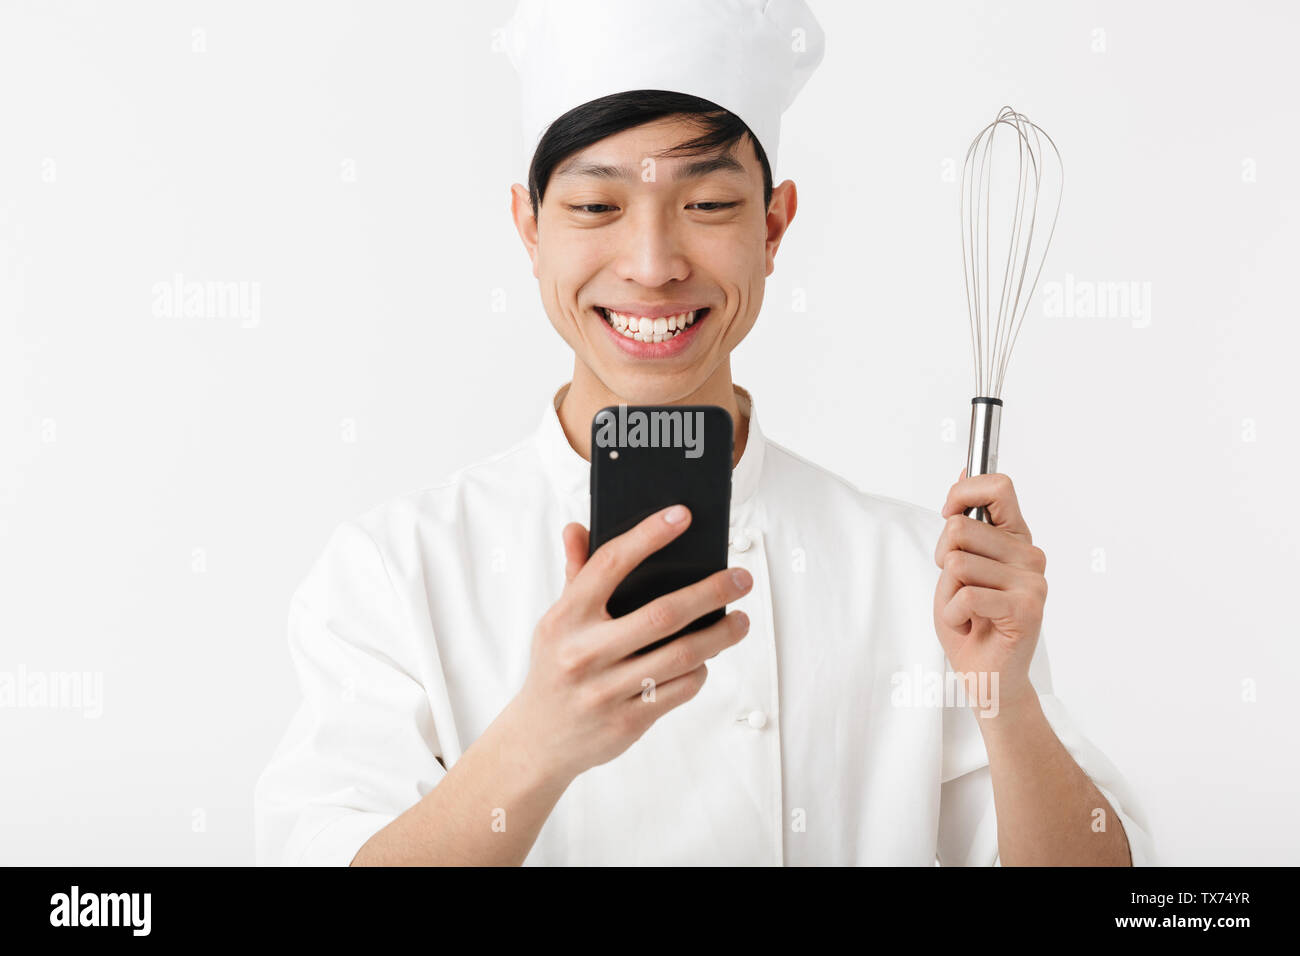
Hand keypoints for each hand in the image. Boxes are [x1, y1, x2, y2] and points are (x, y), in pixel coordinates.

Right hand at [509, 504, 752, 785]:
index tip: (682, 515)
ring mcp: (606, 690)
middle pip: (663, 614)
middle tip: (742, 578)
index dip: (647, 535)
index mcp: (565, 617)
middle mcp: (584, 652)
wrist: (537, 740)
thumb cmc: (556, 666)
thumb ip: (575, 574)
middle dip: (711, 592)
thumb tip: (577, 527)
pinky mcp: (627, 721)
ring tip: (741, 620)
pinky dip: (701, 670)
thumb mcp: (557, 621)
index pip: (610, 564)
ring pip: (682, 655)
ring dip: (721, 635)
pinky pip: (681, 688)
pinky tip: (706, 658)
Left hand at [933, 470, 1047, 714]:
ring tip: (969, 610)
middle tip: (959, 588)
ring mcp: (1033, 581)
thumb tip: (965, 469)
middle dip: (942, 559)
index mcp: (1015, 538)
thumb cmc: (969, 622)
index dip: (962, 493)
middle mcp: (1029, 555)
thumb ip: (962, 522)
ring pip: (958, 563)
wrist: (986, 676)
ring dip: (949, 592)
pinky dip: (954, 614)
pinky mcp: (1028, 608)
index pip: (999, 487)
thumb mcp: (955, 565)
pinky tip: (971, 625)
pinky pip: (966, 595)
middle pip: (960, 528)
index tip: (947, 514)